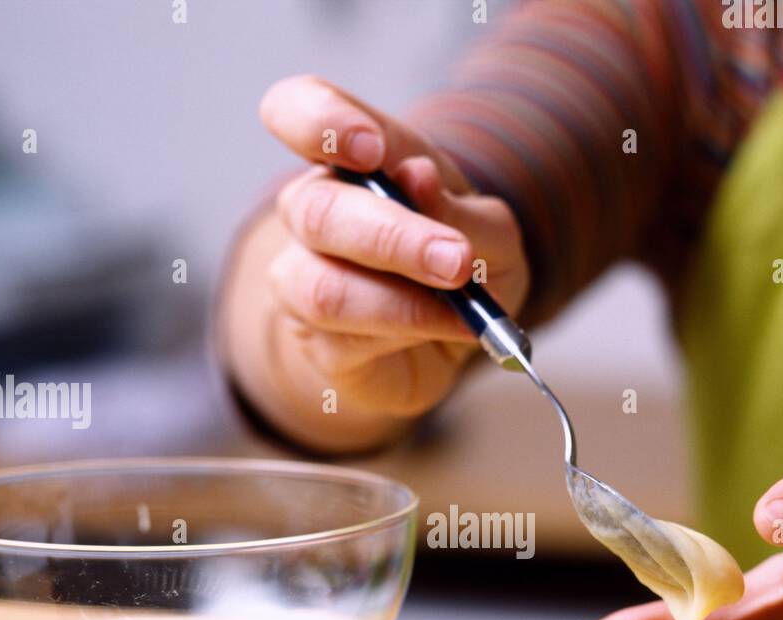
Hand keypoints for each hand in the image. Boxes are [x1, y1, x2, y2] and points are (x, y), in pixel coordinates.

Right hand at [222, 74, 529, 451]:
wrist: (445, 337)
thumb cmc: (461, 263)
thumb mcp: (487, 230)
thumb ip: (460, 210)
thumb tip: (417, 178)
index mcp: (346, 160)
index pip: (295, 111)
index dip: (319, 121)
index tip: (368, 150)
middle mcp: (310, 213)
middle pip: (317, 211)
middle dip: (391, 236)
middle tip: (456, 259)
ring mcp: (302, 281)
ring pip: (325, 288)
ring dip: (402, 299)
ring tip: (461, 303)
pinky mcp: (317, 343)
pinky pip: (348, 339)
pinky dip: (412, 331)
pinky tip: (455, 328)